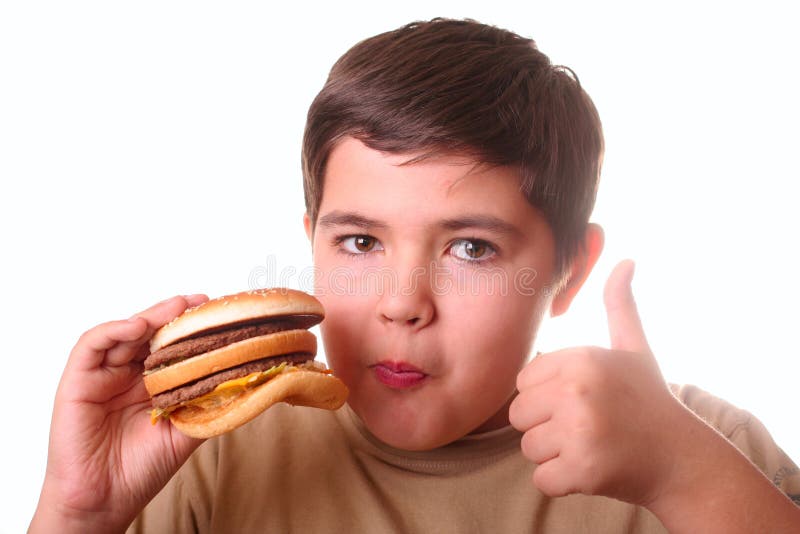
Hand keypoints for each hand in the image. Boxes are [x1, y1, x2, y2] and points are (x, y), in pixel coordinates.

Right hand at [30, 294, 207, 533]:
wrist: (106, 500)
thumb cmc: (141, 469)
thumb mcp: (186, 430)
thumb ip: (207, 403)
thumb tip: (244, 379)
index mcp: (150, 384)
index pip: (170, 346)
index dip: (190, 329)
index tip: (216, 313)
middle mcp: (125, 375)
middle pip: (149, 333)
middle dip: (174, 315)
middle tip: (200, 303)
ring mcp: (101, 376)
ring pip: (123, 333)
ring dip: (150, 317)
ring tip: (176, 309)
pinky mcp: (77, 382)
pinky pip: (91, 345)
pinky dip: (114, 331)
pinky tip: (138, 327)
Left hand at [509, 260, 685, 504]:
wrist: (682, 458)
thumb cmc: (648, 400)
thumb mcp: (634, 348)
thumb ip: (620, 305)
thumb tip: (626, 260)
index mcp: (581, 359)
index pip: (523, 382)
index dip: (546, 395)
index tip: (581, 401)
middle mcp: (578, 391)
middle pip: (519, 415)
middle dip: (546, 426)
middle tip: (585, 427)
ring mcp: (580, 431)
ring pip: (528, 447)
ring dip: (554, 454)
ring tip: (591, 445)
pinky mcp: (583, 470)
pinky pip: (541, 479)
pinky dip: (562, 481)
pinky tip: (592, 468)